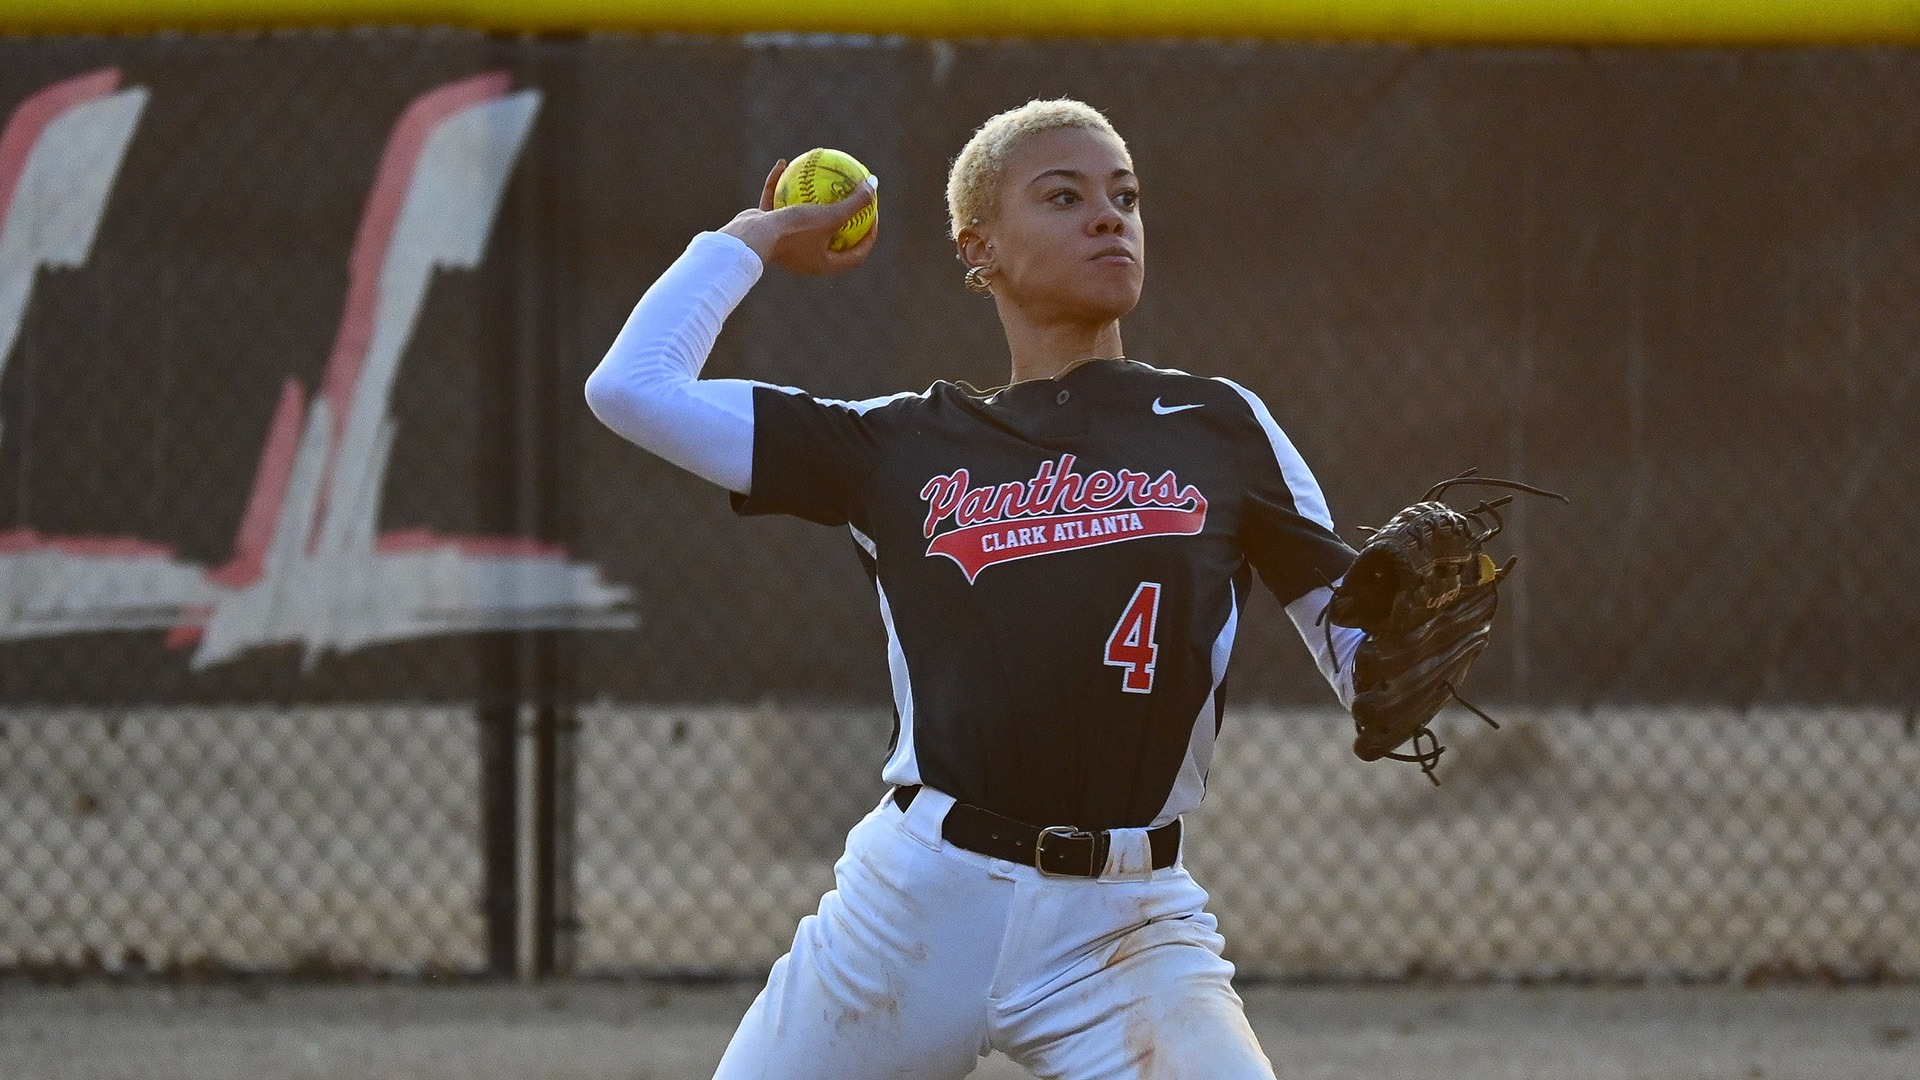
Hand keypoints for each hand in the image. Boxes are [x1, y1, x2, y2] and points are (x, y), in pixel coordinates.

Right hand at [719, 159, 878, 276]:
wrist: (751, 238)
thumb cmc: (794, 232)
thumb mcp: (831, 216)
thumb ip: (855, 203)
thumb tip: (875, 184)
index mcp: (822, 264)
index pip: (855, 254)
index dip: (868, 237)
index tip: (874, 216)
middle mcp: (804, 257)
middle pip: (829, 239)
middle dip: (841, 219)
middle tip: (852, 199)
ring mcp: (784, 243)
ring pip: (799, 218)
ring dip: (807, 199)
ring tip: (817, 179)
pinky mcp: (766, 228)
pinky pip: (775, 203)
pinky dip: (779, 186)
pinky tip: (782, 163)